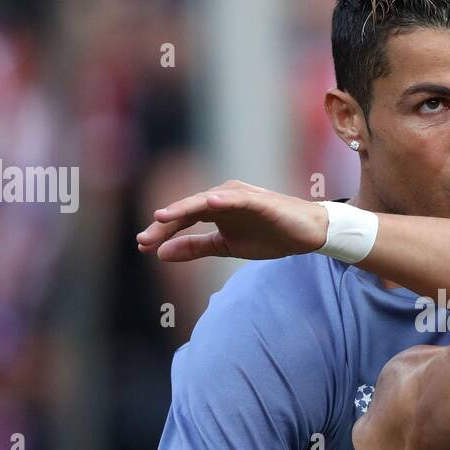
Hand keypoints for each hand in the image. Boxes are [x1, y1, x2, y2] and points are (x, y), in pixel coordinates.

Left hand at [136, 181, 328, 261]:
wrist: (306, 234)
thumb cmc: (269, 236)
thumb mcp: (227, 247)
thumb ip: (196, 248)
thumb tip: (161, 254)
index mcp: (214, 209)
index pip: (183, 218)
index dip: (162, 231)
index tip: (143, 246)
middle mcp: (223, 197)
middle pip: (187, 209)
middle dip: (165, 224)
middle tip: (144, 239)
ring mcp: (239, 196)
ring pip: (205, 201)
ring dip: (183, 209)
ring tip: (163, 217)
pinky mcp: (258, 199)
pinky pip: (237, 199)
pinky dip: (222, 200)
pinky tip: (208, 204)